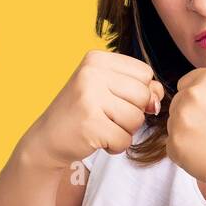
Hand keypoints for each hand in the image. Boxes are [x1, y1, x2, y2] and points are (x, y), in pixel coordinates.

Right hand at [22, 50, 163, 170]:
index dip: (139, 92)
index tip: (115, 99)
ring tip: (101, 126)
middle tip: (106, 116)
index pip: (145, 73)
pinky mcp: (90, 124)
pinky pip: (125, 140)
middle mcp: (92, 73)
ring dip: (124, 130)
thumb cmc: (85, 112)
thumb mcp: (109, 90)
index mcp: (97, 59)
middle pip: (144, 95)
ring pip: (137, 119)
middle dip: (133, 113)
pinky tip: (96, 139)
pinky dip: (115, 146)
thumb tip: (158, 97)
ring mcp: (89, 98)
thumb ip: (139, 88)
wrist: (48, 138)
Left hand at [164, 67, 205, 200]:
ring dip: (186, 134)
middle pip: (178, 102)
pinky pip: (173, 145)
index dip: (198, 100)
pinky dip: (185, 153)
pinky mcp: (173, 143)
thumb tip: (188, 95)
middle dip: (190, 116)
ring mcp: (180, 119)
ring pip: (173, 124)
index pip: (186, 83)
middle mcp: (192, 94)